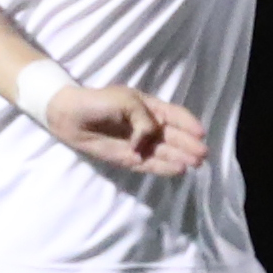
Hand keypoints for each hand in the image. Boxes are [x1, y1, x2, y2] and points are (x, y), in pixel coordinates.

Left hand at [47, 83, 207, 174]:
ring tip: (194, 164)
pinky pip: (149, 164)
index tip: (200, 134)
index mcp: (150, 108)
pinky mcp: (128, 159)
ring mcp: (139, 144)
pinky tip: (177, 170)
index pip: (175, 116)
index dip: (189, 124)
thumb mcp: (126, 102)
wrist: (70, 117)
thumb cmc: (98, 102)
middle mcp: (148, 127)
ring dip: (180, 158)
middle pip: (174, 137)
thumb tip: (149, 141)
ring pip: (165, 152)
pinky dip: (163, 168)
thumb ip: (144, 120)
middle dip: (189, 145)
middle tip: (202, 155)